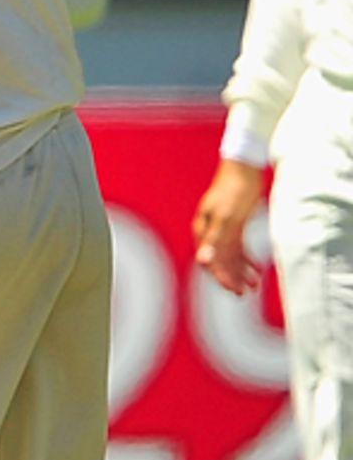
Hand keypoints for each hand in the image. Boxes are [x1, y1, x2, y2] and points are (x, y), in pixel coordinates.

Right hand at [192, 158, 264, 295]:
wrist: (246, 166)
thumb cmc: (235, 189)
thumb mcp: (227, 216)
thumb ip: (215, 239)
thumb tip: (203, 261)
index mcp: (204, 229)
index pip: (210, 260)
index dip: (221, 277)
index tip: (234, 290)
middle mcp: (210, 231)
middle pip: (219, 261)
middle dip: (231, 278)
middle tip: (244, 293)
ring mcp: (222, 227)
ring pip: (229, 256)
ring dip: (240, 271)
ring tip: (253, 286)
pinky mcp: (234, 223)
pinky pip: (238, 247)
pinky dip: (246, 259)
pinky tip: (256, 269)